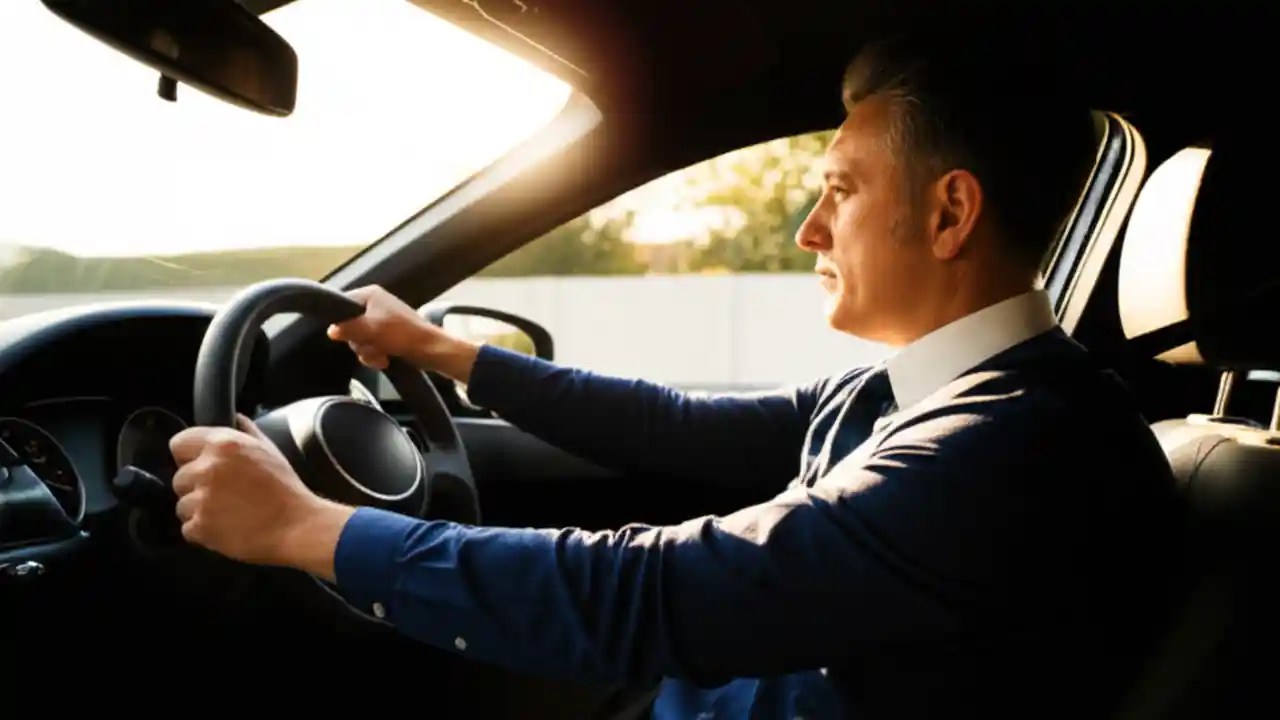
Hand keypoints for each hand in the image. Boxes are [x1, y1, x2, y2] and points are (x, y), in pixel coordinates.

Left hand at [169, 414, 350, 570]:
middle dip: (196, 487)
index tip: (200, 465)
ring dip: (200, 511)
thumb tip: (235, 418)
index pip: (179, 443)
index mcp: (223, 444)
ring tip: (228, 513)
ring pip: (182, 505)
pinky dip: (204, 532)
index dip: (188, 456)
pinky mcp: (200, 526)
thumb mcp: (270, 450)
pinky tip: (227, 527)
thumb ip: (246, 431)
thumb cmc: (286, 489)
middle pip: (179, 478)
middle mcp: (208, 468)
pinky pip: (189, 529)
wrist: (297, 526)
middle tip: (224, 494)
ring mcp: (202, 499)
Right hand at [328, 284, 479, 382]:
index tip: (346, 334)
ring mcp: (381, 322)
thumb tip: (331, 330)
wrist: (431, 350)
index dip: (342, 322)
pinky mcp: (387, 337)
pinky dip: (376, 356)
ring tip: (382, 354)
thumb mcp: (371, 329)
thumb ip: (348, 328)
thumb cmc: (403, 334)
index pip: (342, 304)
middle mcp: (374, 306)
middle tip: (372, 345)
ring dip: (369, 352)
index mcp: (370, 295)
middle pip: (349, 327)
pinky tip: (385, 360)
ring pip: (359, 341)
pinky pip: (370, 348)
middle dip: (360, 342)